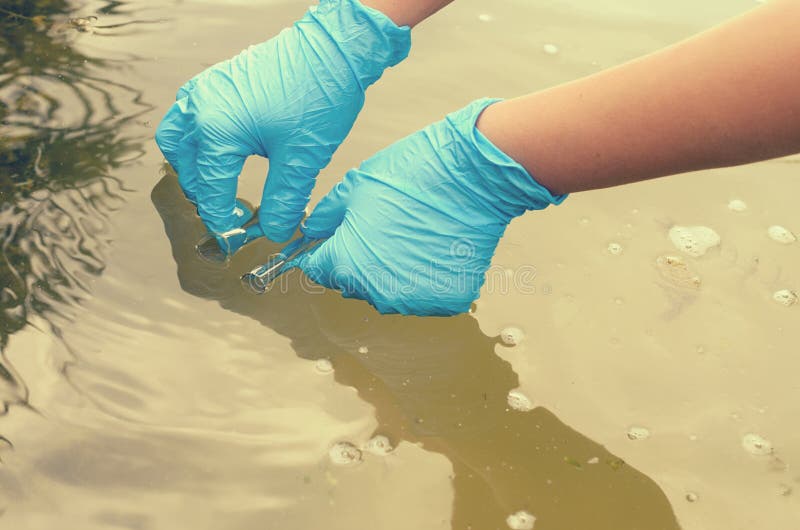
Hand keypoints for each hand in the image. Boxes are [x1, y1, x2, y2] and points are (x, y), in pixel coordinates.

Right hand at [154, 0, 409, 243]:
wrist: (332, 49)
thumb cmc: (318, 97)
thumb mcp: (302, 160)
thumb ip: (283, 201)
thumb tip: (275, 232)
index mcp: (216, 130)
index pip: (210, 189)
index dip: (221, 219)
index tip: (234, 238)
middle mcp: (200, 108)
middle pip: (186, 166)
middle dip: (204, 194)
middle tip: (229, 214)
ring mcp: (204, 89)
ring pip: (177, 139)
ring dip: (192, 167)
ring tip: (218, 184)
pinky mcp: (215, 80)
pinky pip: (188, 116)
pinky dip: (196, 140)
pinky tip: (223, 152)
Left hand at [293, 99, 566, 315]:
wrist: (472, 175)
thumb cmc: (411, 174)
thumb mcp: (354, 187)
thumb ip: (325, 217)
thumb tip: (311, 231)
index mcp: (347, 265)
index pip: (319, 270)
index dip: (321, 253)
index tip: (332, 241)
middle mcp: (377, 293)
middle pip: (353, 284)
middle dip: (357, 261)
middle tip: (380, 228)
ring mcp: (415, 301)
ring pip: (389, 292)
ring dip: (391, 272)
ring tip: (409, 235)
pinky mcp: (447, 302)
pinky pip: (424, 295)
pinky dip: (425, 278)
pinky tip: (433, 247)